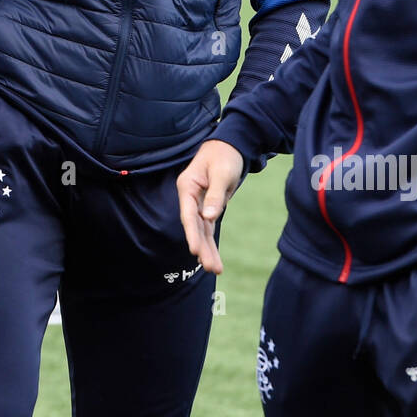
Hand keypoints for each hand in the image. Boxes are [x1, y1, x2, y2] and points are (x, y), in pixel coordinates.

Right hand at [177, 140, 244, 274]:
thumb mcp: (222, 173)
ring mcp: (197, 203)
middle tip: (211, 268)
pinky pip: (207, 228)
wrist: (229, 146)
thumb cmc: (224, 156)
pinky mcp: (207, 207)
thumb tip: (209, 217)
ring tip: (215, 270)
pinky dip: (211, 242)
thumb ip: (214, 195)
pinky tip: (213, 258)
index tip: (195, 251)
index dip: (191, 233)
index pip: (188, 214)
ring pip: (201, 230)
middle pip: (194, 226)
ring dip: (207, 249)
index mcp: (187, 186)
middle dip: (202, 248)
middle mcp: (189, 197)